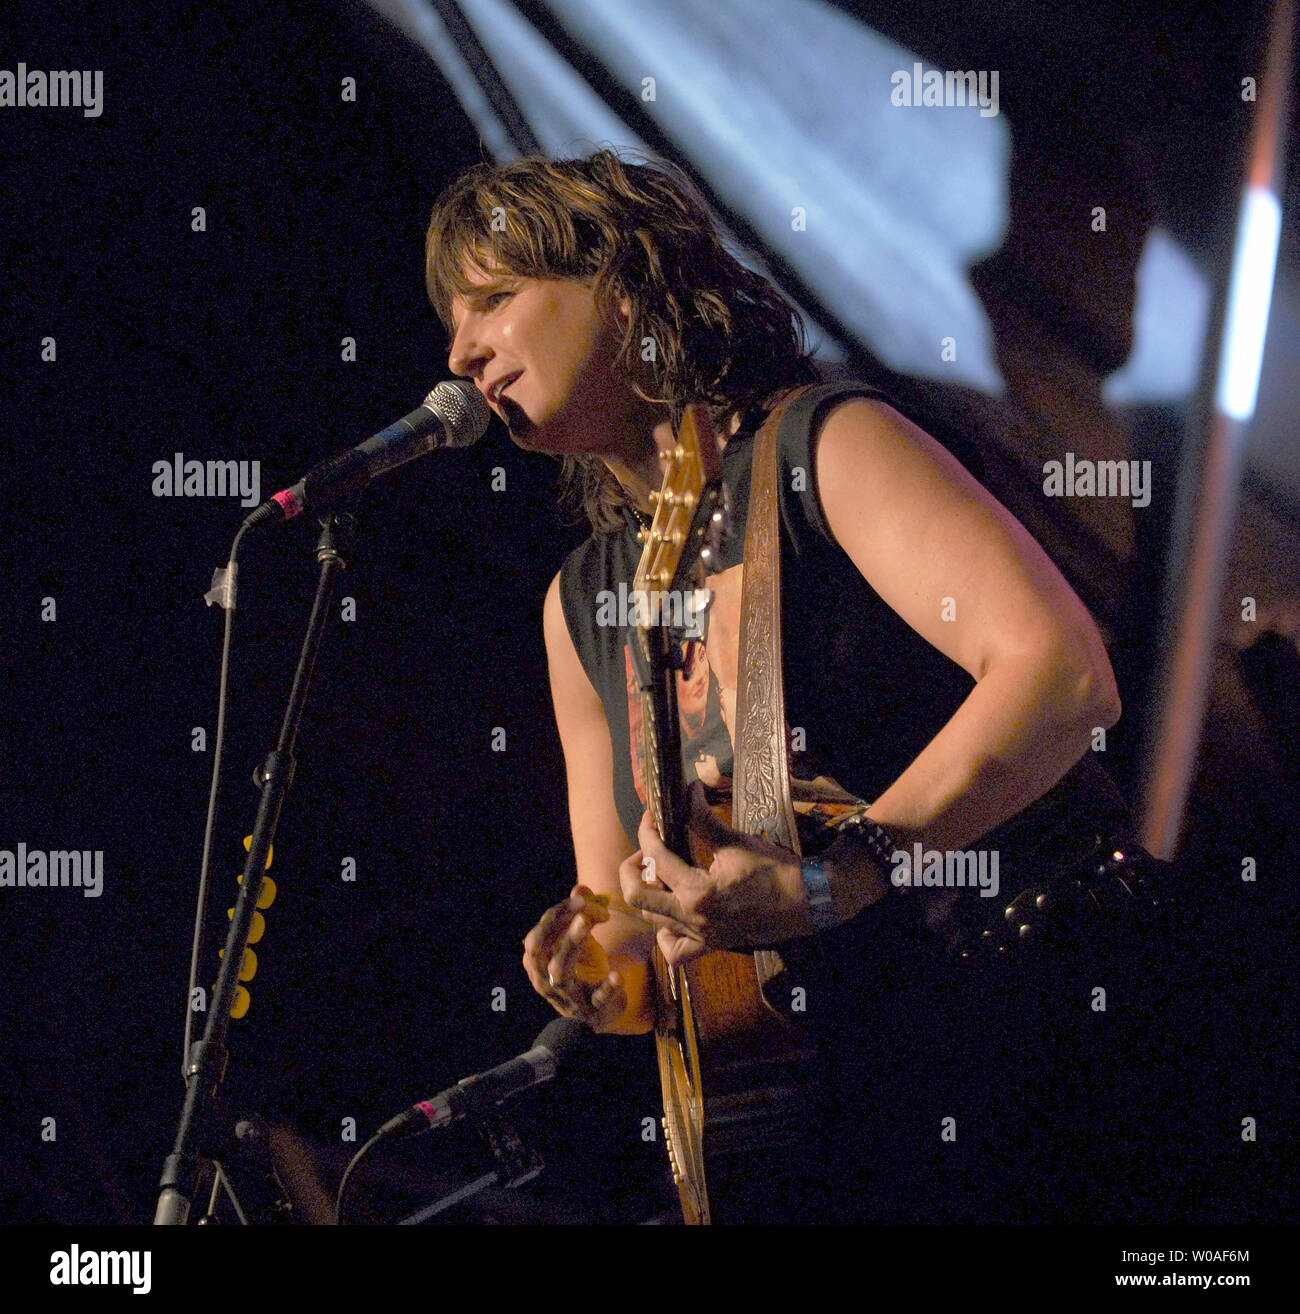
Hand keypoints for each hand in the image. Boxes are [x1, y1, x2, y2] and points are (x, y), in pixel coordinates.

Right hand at [521, 886, 628, 1031]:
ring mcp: (567, 998)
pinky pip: (595, 1000)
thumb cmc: (585, 970)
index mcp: (539, 960)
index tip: (584, 897)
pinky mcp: (591, 1013)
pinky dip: (605, 988)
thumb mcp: (582, 940)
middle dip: (559, 924)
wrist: (600, 1012)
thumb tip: (581, 888)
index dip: (560, 911)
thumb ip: (580, 913)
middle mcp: (545, 979)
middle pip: (542, 950)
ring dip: (572, 944)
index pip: (541, 931)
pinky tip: (616, 975)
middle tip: (582, 905)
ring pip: (560, 971)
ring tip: (586, 922)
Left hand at [618, 781, 813, 966]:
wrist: (807, 901)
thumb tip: (687, 789)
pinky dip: (666, 936)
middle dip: (632, 867)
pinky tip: (673, 917)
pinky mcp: (712, 946)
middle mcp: (692, 919)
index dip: (647, 830)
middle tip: (646, 849)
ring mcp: (700, 936)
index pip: (655, 858)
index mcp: (696, 891)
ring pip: (653, 921)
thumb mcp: (735, 841)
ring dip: (648, 895)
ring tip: (660, 874)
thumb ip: (703, 817)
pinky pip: (676, 952)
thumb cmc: (774, 870)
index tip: (652, 816)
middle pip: (637, 896)